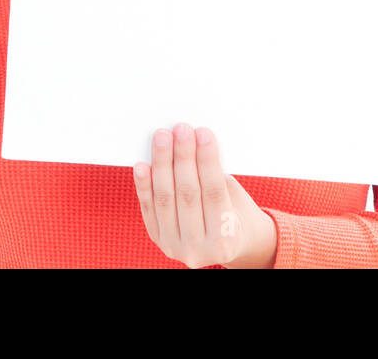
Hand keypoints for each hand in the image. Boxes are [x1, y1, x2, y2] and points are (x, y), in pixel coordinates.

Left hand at [133, 122, 276, 268]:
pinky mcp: (158, 239)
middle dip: (183, 157)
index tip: (203, 133)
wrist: (225, 245)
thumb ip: (215, 175)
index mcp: (226, 240)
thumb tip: (194, 142)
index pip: (214, 192)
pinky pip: (148, 208)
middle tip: (181, 129)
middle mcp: (199, 249)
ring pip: (165, 198)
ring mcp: (175, 246)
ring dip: (162, 163)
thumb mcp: (235, 198)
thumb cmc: (233, 213)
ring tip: (163, 137)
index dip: (208, 160)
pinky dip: (143, 185)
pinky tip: (142, 165)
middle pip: (188, 194)